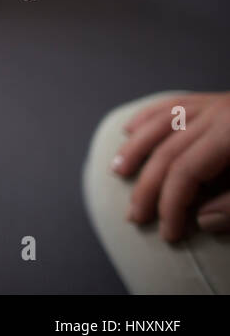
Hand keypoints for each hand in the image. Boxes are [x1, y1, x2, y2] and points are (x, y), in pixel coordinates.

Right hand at [113, 92, 229, 240]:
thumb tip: (201, 220)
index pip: (185, 171)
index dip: (171, 205)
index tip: (169, 234)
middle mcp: (219, 114)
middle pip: (168, 150)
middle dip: (148, 187)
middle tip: (135, 216)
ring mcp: (217, 104)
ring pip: (162, 122)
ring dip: (135, 148)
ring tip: (117, 170)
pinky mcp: (219, 101)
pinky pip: (174, 104)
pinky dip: (148, 117)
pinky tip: (130, 128)